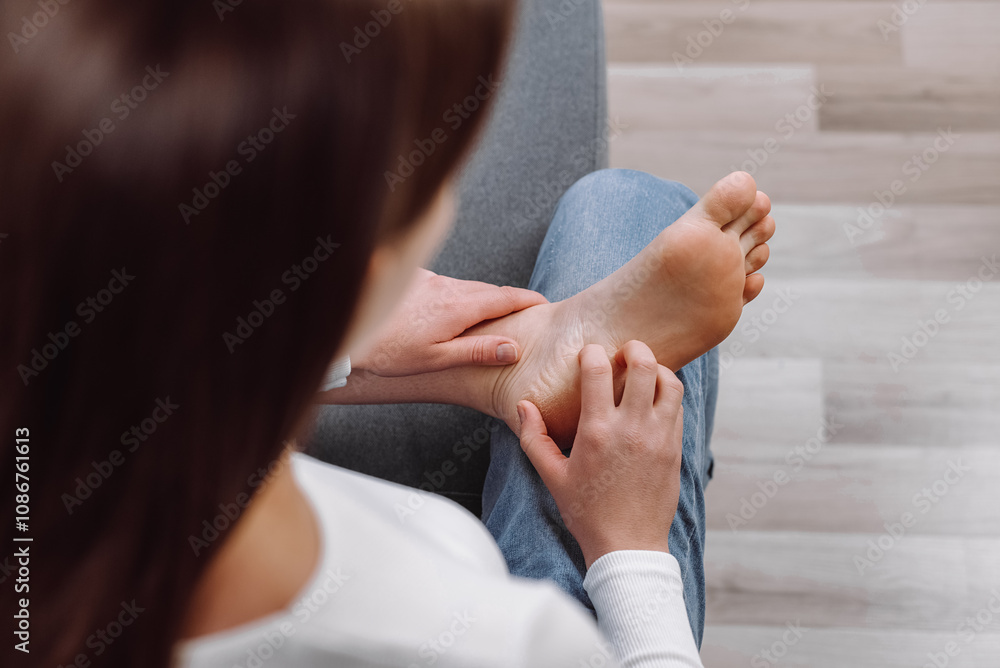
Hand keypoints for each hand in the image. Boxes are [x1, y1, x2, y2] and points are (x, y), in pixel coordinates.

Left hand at [353, 268, 547, 376]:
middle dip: (507, 301)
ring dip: (479, 299)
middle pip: (488, 291)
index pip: (505, 298)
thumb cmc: (390, 352)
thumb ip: (478, 351)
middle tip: (523, 314)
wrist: (349, 332)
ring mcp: (430, 279)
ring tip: (487, 318)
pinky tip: (447, 313)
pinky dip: (455, 295)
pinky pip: (444, 284)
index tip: (544, 304)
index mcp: (458, 307)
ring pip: (466, 287)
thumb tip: (514, 347)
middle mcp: (447, 287)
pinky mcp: (414, 278)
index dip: (528, 300)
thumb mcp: (437, 359)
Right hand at [516, 341, 683, 568]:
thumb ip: (534, 437)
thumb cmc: (587, 512)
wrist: (627, 545)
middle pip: (645, 365)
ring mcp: (658, 437)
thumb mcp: (552, 476)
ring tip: (642, 373)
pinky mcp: (675, 448)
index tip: (588, 354)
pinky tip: (652, 400)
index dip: (592, 352)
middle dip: (634, 348)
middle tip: (623, 352)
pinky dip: (667, 394)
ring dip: (656, 369)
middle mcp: (632, 428)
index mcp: (597, 431)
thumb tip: (524, 405)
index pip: (598, 370)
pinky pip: (677, 407)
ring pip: (670, 382)